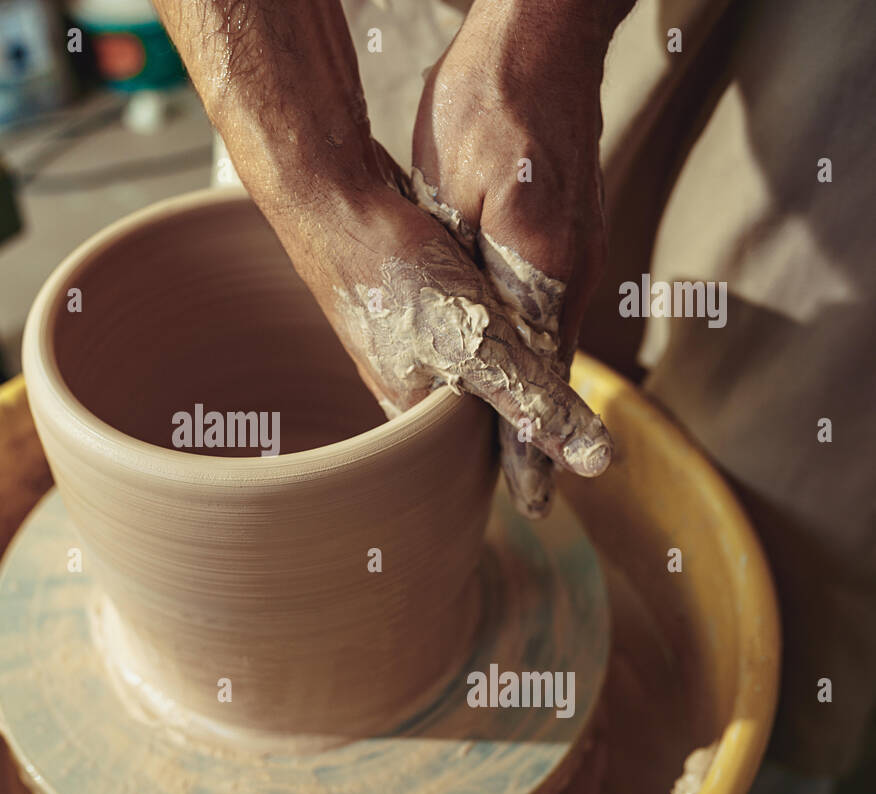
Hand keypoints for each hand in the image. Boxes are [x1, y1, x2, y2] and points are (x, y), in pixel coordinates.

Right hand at [154, 0, 618, 515]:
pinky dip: (481, 303)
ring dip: (501, 338)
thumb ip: (535, 402)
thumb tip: (595, 462)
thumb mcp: (479, 348)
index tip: (574, 415)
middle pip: (480, 397)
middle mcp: (403, 383)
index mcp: (414, 413)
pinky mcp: (401, 297)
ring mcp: (398, 339)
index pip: (486, 444)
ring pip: (470, 352)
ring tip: (531, 315)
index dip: (533, 429)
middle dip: (518, 377)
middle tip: (556, 348)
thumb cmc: (395, 275)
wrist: (330, 199)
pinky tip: (495, 281)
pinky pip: (455, 314)